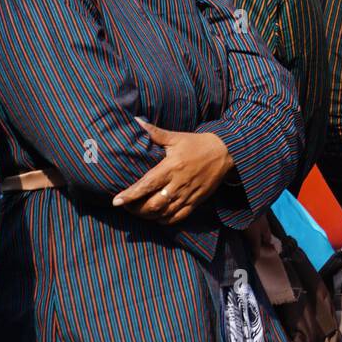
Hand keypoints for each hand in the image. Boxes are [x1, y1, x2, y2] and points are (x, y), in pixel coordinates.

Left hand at [113, 122, 233, 224]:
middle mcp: (178, 184)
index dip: (130, 195)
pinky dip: (165, 220)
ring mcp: (188, 194)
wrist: (225, 152)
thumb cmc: (197, 144)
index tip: (116, 201)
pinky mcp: (196, 201)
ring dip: (148, 216)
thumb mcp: (176, 137)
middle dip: (136, 209)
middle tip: (126, 206)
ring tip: (138, 212)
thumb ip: (155, 133)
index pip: (146, 185)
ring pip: (164, 213)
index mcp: (171, 167)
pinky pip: (179, 217)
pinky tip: (157, 217)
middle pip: (153, 204)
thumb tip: (136, 121)